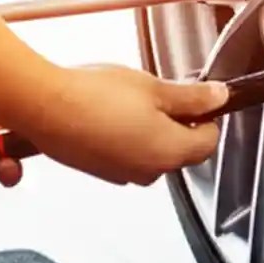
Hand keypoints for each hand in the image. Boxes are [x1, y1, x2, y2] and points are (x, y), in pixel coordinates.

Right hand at [31, 64, 228, 185]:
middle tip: (159, 94)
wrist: (45, 107)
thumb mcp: (154, 88)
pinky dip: (125, 138)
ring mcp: (123, 174)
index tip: (197, 98)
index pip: (208, 141)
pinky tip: (109, 114)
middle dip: (177, 123)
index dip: (207, 116)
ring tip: (130, 101)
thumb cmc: (95, 96)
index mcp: (170, 152)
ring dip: (150, 131)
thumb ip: (193, 97)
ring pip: (152, 153)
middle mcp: (150, 171)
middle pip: (181, 150)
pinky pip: (126, 156)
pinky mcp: (101, 171)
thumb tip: (218, 97)